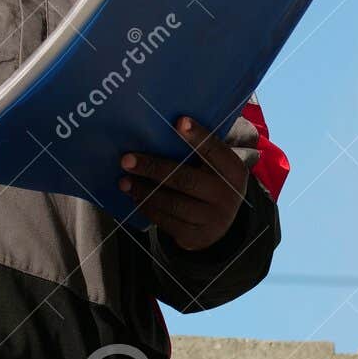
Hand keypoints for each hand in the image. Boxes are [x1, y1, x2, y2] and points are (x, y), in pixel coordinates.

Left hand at [119, 116, 249, 250]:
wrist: (221, 222)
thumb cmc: (211, 181)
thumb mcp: (216, 167)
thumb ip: (200, 149)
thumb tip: (169, 121)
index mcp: (233, 171)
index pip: (215, 150)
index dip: (198, 136)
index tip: (178, 121)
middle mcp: (226, 195)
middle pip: (185, 179)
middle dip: (152, 168)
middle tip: (126, 159)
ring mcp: (212, 219)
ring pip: (172, 203)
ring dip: (143, 191)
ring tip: (124, 181)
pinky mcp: (196, 237)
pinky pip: (166, 221)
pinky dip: (148, 208)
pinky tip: (135, 197)